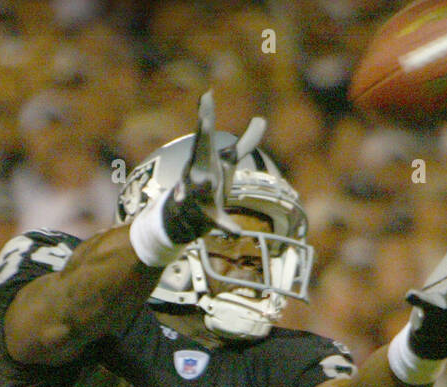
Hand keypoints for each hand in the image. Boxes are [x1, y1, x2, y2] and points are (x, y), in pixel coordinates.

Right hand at [160, 90, 266, 242]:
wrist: (184, 215)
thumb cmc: (207, 182)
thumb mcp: (226, 162)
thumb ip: (245, 143)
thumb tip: (262, 119)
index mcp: (203, 158)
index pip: (206, 134)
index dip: (207, 114)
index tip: (207, 95)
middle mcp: (197, 172)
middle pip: (200, 153)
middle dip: (202, 137)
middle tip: (204, 120)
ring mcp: (198, 195)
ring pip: (200, 189)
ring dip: (201, 186)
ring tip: (206, 182)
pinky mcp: (206, 216)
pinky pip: (217, 221)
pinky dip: (226, 227)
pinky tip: (237, 232)